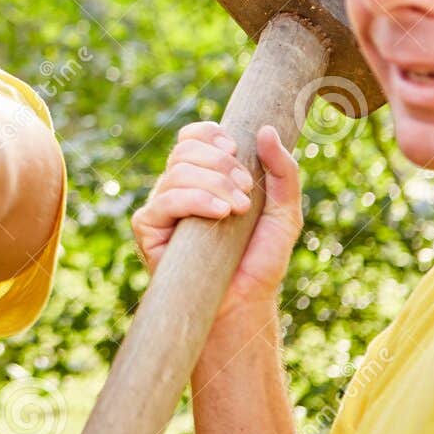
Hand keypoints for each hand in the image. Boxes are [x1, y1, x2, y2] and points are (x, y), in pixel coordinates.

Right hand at [131, 121, 301, 319]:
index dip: (210, 135)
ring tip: (238, 209)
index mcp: (202, 177)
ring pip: (177, 172)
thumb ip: (283, 172)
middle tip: (246, 191)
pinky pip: (164, 201)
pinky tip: (220, 214)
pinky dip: (194, 200)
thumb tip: (266, 130)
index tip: (236, 149)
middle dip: (220, 164)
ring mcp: (161, 208)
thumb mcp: (284, 212)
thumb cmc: (260, 259)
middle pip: (185, 150)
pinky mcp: (148, 230)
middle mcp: (177, 188)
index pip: (193, 137)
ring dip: (214, 183)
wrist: (244, 303)